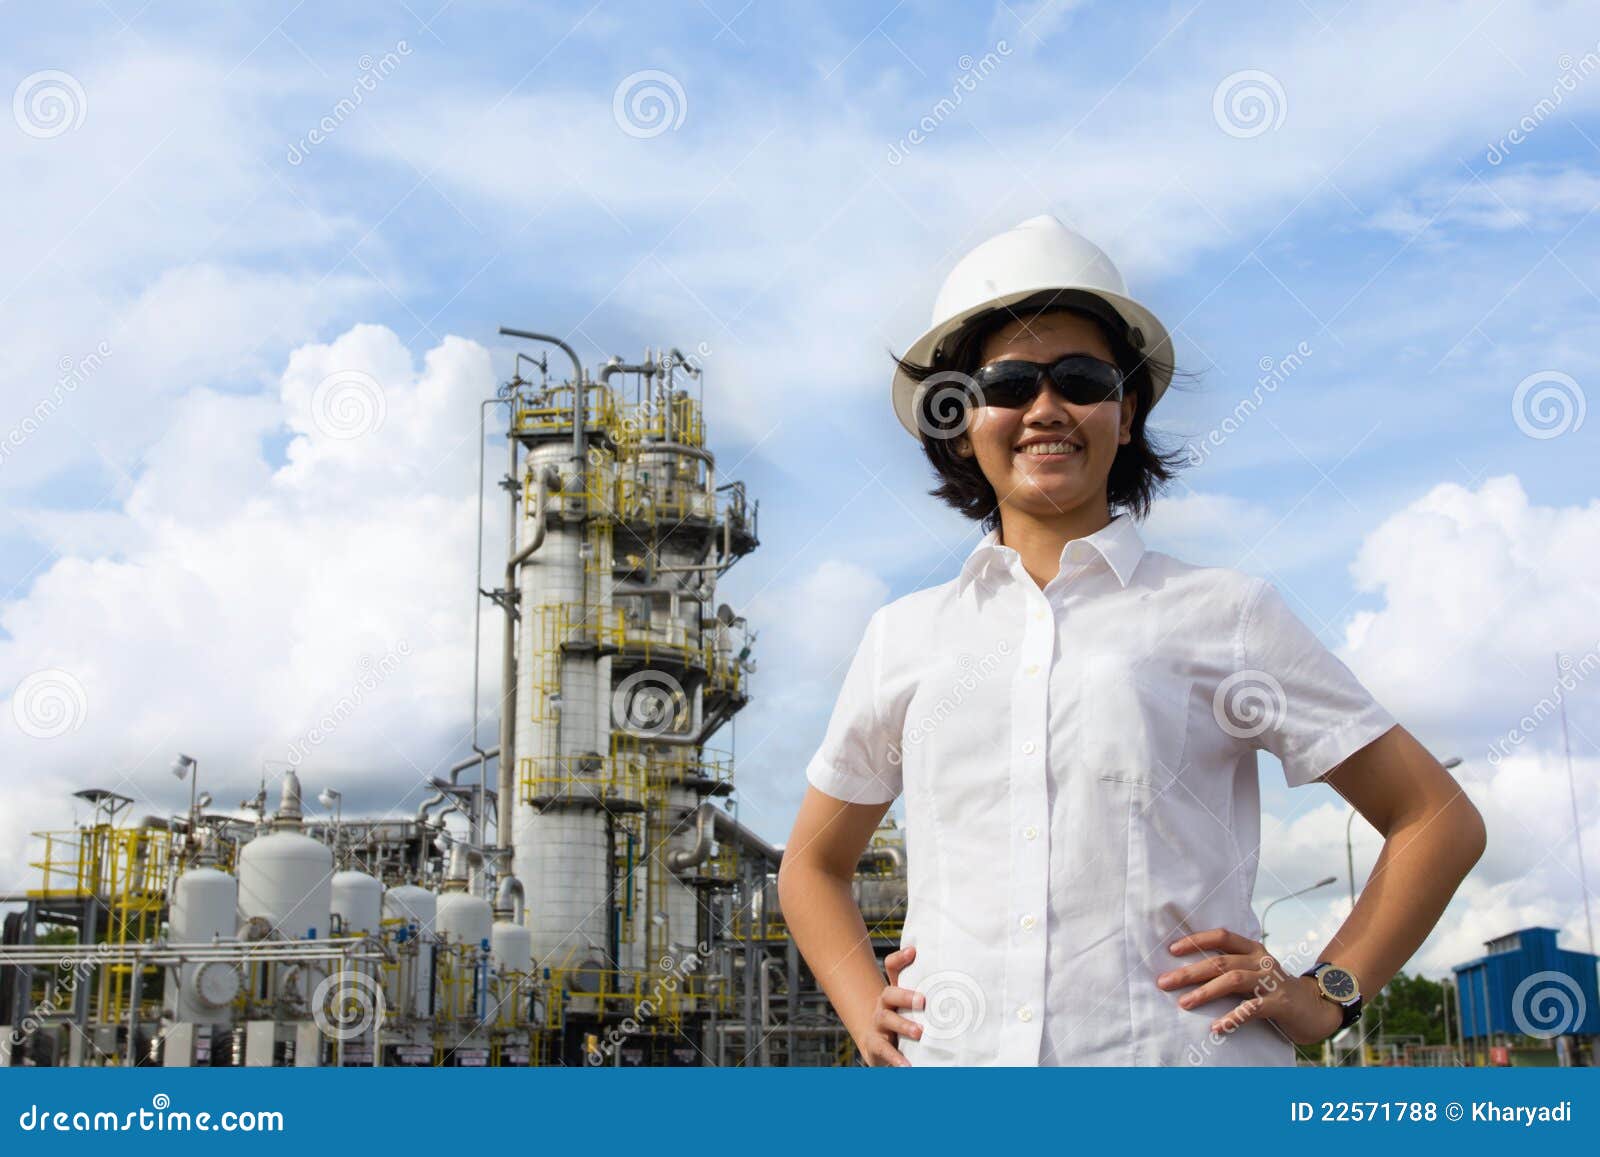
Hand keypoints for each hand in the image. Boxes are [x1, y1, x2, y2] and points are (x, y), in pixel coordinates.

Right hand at [861, 945, 924, 1065]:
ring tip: (919, 1032)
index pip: (892, 968)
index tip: (913, 951)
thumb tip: (970, 994)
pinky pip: (883, 1049)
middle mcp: (884, 1004)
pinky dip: (895, 1058)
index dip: (900, 958)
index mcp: (896, 992)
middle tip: (922, 1000)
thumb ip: (934, 1000)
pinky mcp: (874, 1045)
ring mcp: (878, 1024)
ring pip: (886, 1019)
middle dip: (905, 995)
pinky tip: (907, 1066)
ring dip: (903, 1025)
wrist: (877, 1048)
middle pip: (889, 992)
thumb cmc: (904, 1025)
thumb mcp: (915, 1010)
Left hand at [1156, 928, 1344, 1045]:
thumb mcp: (1254, 972)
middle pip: (1219, 961)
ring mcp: (1271, 982)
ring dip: (1205, 992)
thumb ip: (1229, 968)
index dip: (1196, 941)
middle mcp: (1261, 961)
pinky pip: (1252, 1009)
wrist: (1316, 1009)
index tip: (1171, 950)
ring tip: (1184, 1003)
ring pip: (1233, 981)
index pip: (1221, 936)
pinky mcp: (1280, 1004)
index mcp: (1252, 949)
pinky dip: (1232, 1018)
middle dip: (1189, 972)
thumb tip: (1187, 972)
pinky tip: (1216, 1027)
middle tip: (1164, 982)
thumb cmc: (1274, 991)